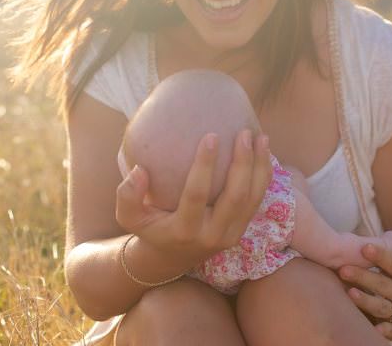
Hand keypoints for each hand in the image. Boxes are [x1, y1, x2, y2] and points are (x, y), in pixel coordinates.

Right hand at [115, 130, 272, 262]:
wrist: (172, 258)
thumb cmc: (151, 228)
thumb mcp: (130, 217)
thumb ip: (127, 196)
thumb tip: (139, 171)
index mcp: (184, 230)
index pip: (197, 195)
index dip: (205, 166)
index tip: (211, 136)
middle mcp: (212, 234)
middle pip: (235, 197)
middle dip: (243, 163)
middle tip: (243, 133)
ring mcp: (231, 233)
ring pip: (253, 198)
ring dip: (260, 166)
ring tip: (261, 138)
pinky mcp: (242, 229)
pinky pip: (258, 200)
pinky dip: (263, 175)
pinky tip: (264, 151)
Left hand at [338, 243, 391, 340]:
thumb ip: (388, 260)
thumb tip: (362, 244)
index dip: (381, 256)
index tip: (364, 248)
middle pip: (384, 286)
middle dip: (363, 277)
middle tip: (343, 269)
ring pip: (384, 308)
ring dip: (366, 301)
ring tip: (350, 293)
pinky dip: (384, 331)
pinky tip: (374, 329)